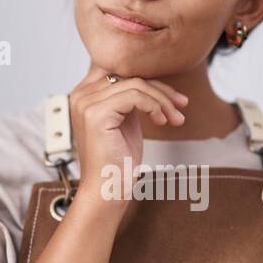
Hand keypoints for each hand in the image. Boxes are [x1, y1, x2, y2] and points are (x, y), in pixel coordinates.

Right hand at [68, 63, 187, 208]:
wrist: (108, 190)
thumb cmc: (118, 160)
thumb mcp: (126, 120)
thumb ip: (130, 97)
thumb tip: (153, 79)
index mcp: (85, 94)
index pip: (122, 72)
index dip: (151, 82)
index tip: (175, 99)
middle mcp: (80, 95)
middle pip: (129, 76)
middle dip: (161, 91)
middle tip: (182, 107)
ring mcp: (86, 103)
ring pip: (136, 85)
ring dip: (162, 101)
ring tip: (175, 119)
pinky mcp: (96, 113)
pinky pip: (135, 96)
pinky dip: (155, 106)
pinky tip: (162, 122)